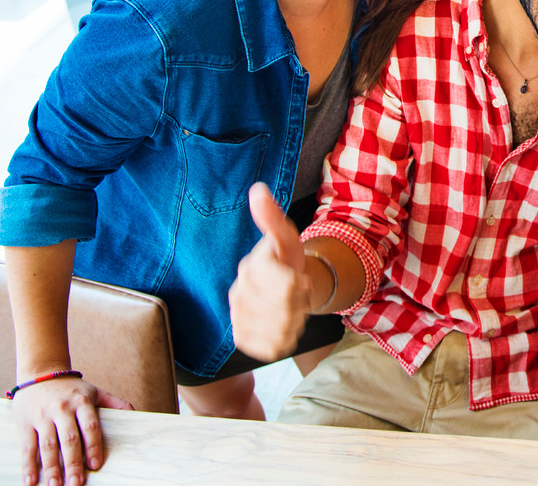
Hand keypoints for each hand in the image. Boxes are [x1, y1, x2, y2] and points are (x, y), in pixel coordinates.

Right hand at [12, 376, 130, 485]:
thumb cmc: (71, 388)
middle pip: (68, 439)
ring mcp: (42, 417)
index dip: (93, 446)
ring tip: (55, 485)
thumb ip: (114, 403)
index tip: (96, 465)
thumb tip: (135, 413)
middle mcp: (62, 409)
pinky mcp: (25, 424)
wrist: (39, 373)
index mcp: (81, 402)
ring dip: (51, 468)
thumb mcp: (94, 391)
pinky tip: (30, 481)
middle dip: (73, 462)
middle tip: (76, 483)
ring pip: (47, 445)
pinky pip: (27, 447)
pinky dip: (27, 465)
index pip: (90, 426)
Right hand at [229, 183, 312, 362]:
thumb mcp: (287, 237)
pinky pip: (272, 347)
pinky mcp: (241, 338)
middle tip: (298, 295)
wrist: (284, 288)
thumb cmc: (287, 260)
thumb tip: (258, 190)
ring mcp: (237, 317)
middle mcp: (239, 293)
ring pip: (280, 330)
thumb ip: (273, 218)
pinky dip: (286, 338)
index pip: (286, 285)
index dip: (299, 285)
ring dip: (295, 321)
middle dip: (299, 303)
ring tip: (292, 309)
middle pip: (285, 310)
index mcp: (251, 267)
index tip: (299, 279)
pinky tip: (284, 324)